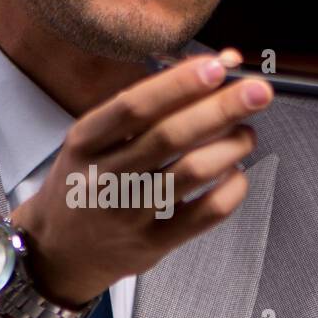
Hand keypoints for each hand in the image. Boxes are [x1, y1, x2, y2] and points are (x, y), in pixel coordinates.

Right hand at [9, 47, 272, 308]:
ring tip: (246, 133)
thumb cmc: (86, 182)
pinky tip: (235, 172)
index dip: (178, 84)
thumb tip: (217, 67)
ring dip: (232, 146)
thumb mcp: (95, 138)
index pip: (133, 107)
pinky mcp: (153, 244)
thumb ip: (150, 102)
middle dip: (222, 108)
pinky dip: (232, 188)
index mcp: (85, 142)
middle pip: (170, 136)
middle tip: (257, 92)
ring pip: (193, 172)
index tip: (216, 67)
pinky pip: (206, 213)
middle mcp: (105, 177)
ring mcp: (129, 214)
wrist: (59, 250)